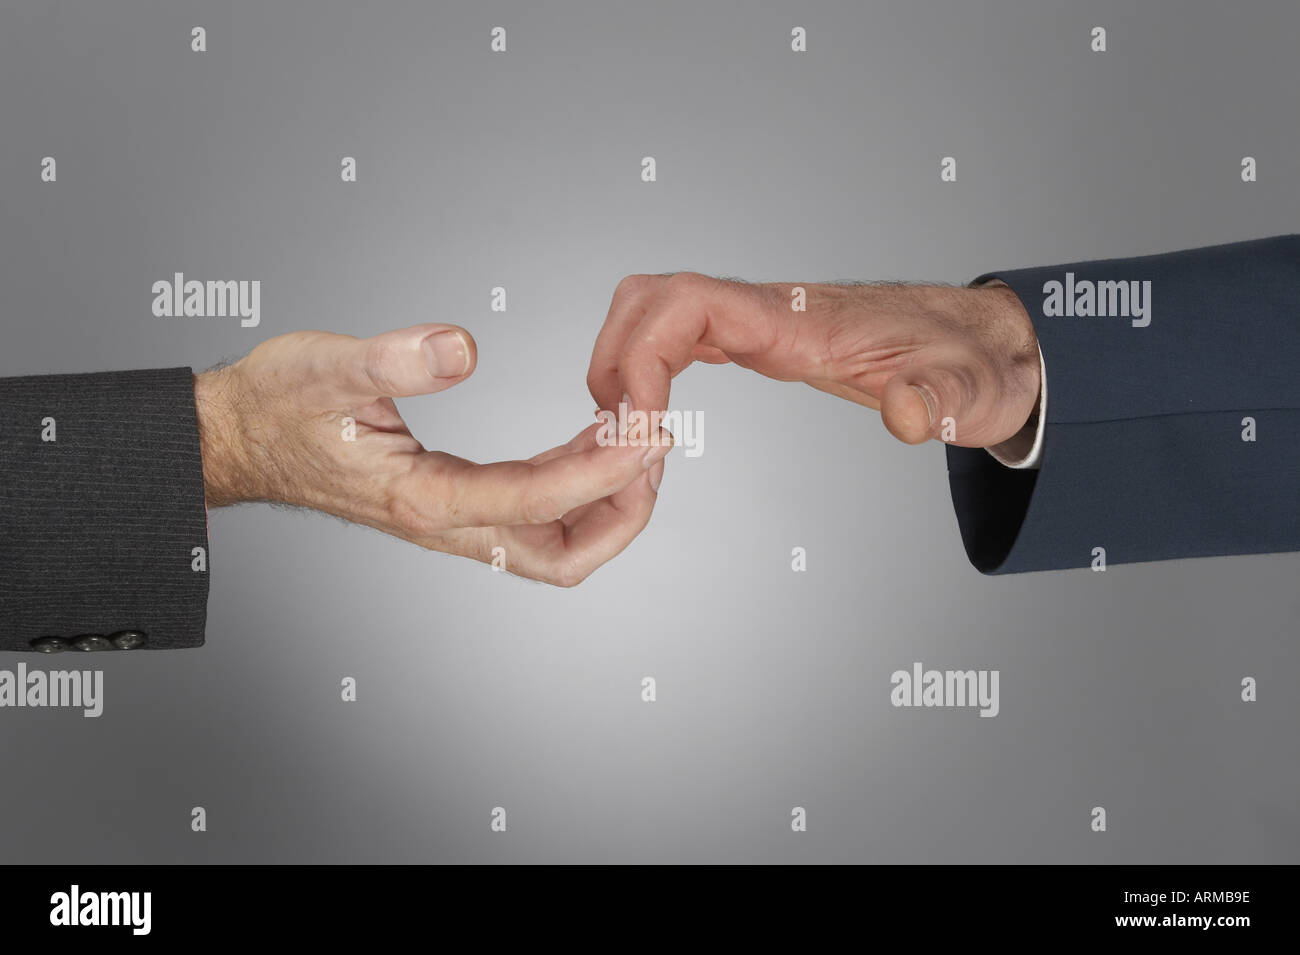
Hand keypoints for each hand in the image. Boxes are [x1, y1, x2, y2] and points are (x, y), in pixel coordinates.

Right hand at [195, 324, 670, 585]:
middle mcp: (444, 522)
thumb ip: (391, 359)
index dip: (601, 471)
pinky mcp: (453, 505)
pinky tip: (592, 439)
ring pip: (552, 546)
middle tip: (657, 450)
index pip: (535, 501)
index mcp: (421, 497)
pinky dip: (577, 487)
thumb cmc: (274, 407)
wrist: (240, 437)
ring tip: (639, 444)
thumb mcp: (323, 368)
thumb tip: (463, 347)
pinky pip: (533, 517)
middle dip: (622, 513)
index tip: (648, 433)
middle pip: (560, 556)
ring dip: (606, 506)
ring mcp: (451, 521)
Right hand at [587, 274, 1040, 450]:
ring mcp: (764, 323)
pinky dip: (648, 366)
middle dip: (614, 357)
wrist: (991, 346)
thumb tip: (912, 415)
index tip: (635, 417)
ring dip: (622, 360)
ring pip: (658, 310)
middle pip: (652, 297)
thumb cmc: (977, 364)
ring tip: (627, 430)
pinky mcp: (766, 339)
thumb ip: (941, 400)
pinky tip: (652, 411)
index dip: (641, 352)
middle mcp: (773, 313)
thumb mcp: (972, 392)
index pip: (692, 303)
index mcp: (804, 322)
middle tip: (618, 432)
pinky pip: (684, 334)